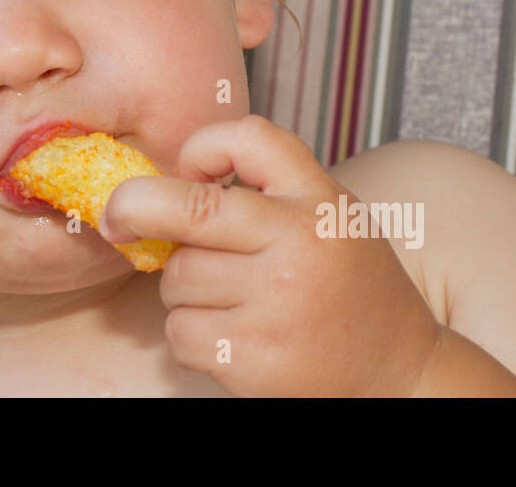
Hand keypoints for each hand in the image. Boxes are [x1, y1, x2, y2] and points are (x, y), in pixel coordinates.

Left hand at [98, 114, 441, 395]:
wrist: (400, 376)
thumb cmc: (347, 287)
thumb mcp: (328, 215)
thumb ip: (264, 192)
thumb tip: (161, 188)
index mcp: (318, 200)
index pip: (249, 138)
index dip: (203, 146)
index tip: (187, 171)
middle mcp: (298, 246)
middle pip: (187, 211)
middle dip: (135, 209)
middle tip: (115, 216)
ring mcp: (276, 305)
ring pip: (177, 279)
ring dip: (184, 290)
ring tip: (232, 301)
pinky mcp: (254, 360)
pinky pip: (181, 333)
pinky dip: (191, 336)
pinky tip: (232, 338)